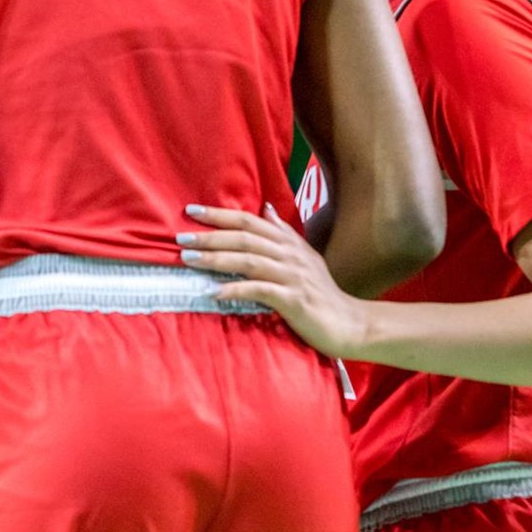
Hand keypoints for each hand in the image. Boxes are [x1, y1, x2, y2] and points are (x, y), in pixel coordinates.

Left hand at [180, 204, 370, 358]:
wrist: (350, 323)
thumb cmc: (321, 292)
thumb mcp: (304, 257)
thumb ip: (283, 233)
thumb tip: (266, 208)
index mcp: (288, 242)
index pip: (249, 221)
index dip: (220, 214)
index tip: (191, 211)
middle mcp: (289, 254)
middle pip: (244, 237)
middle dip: (211, 235)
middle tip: (181, 238)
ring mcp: (292, 276)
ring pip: (248, 260)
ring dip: (216, 258)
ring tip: (189, 259)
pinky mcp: (293, 299)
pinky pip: (259, 290)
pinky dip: (235, 289)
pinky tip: (215, 293)